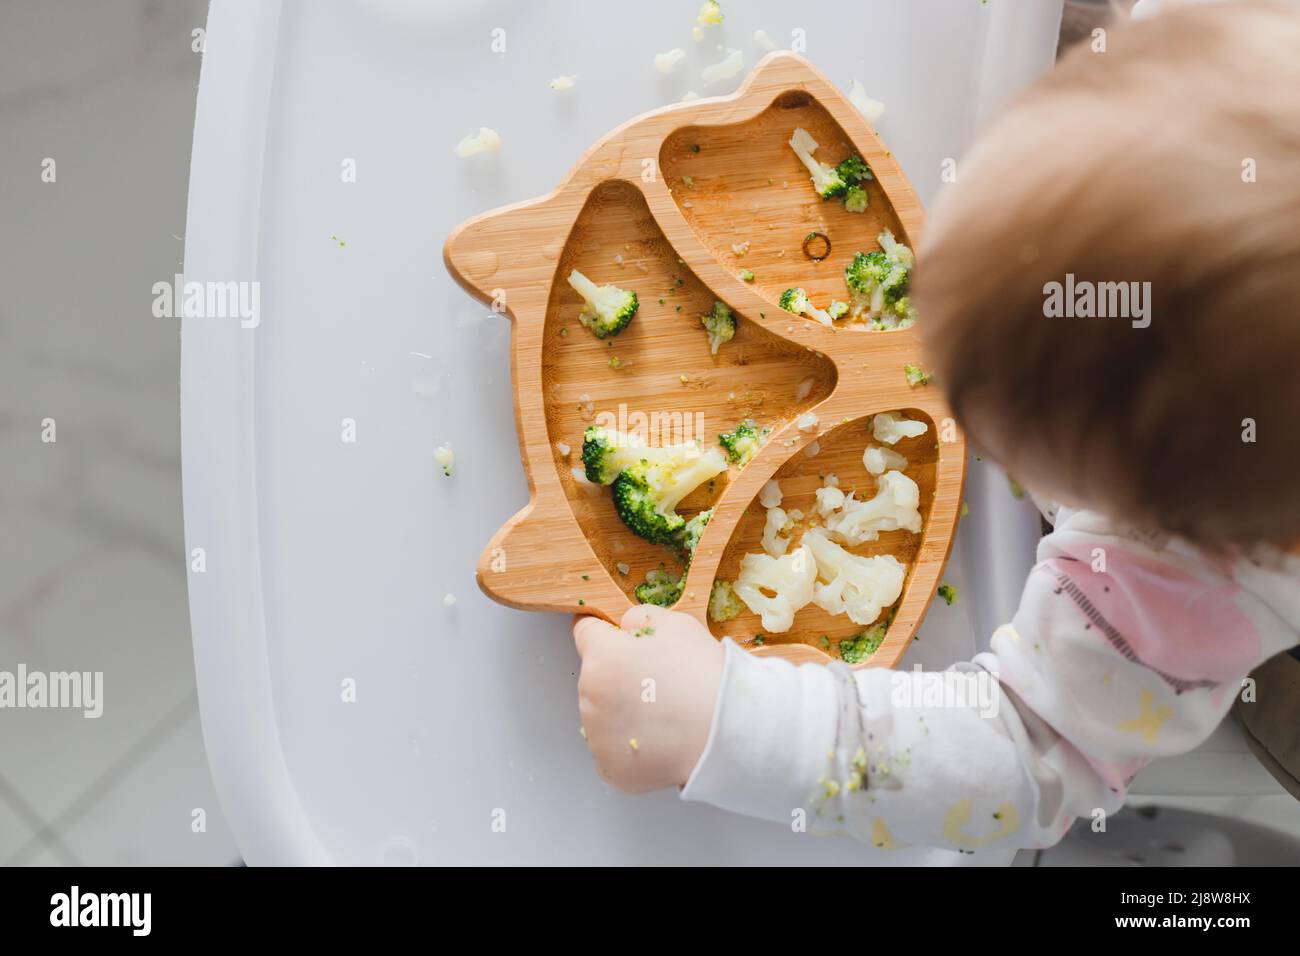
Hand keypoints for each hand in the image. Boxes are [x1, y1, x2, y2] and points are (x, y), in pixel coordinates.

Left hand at [573, 604, 724, 793]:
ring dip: (623, 715)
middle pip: (595, 680)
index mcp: (601, 655)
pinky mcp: (611, 768)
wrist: (725, 729)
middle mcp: (590, 696)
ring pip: (603, 718)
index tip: (611, 640)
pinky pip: (614, 753)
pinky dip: (631, 749)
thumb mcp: (675, 623)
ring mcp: (598, 737)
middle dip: (618, 679)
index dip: (602, 634)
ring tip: (663, 715)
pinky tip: (659, 741)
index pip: (584, 633)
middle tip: (656, 685)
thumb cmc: (703, 675)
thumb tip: (625, 627)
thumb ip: (639, 618)